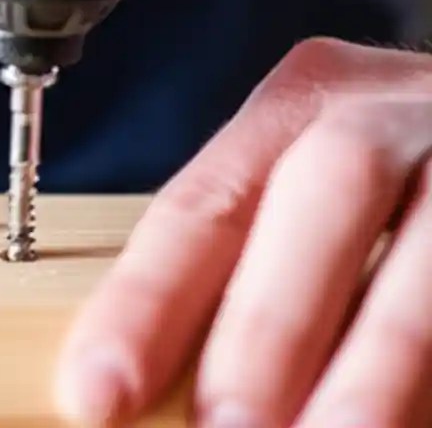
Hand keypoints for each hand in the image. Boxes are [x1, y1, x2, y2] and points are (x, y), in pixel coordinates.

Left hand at [55, 38, 431, 426]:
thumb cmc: (395, 193)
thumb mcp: (311, 203)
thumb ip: (249, 273)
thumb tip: (172, 391)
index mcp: (304, 103)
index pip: (203, 202)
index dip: (147, 301)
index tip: (99, 391)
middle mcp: (395, 110)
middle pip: (327, 188)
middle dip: (271, 323)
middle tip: (227, 427)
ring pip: (430, 249)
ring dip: (380, 362)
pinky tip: (418, 422)